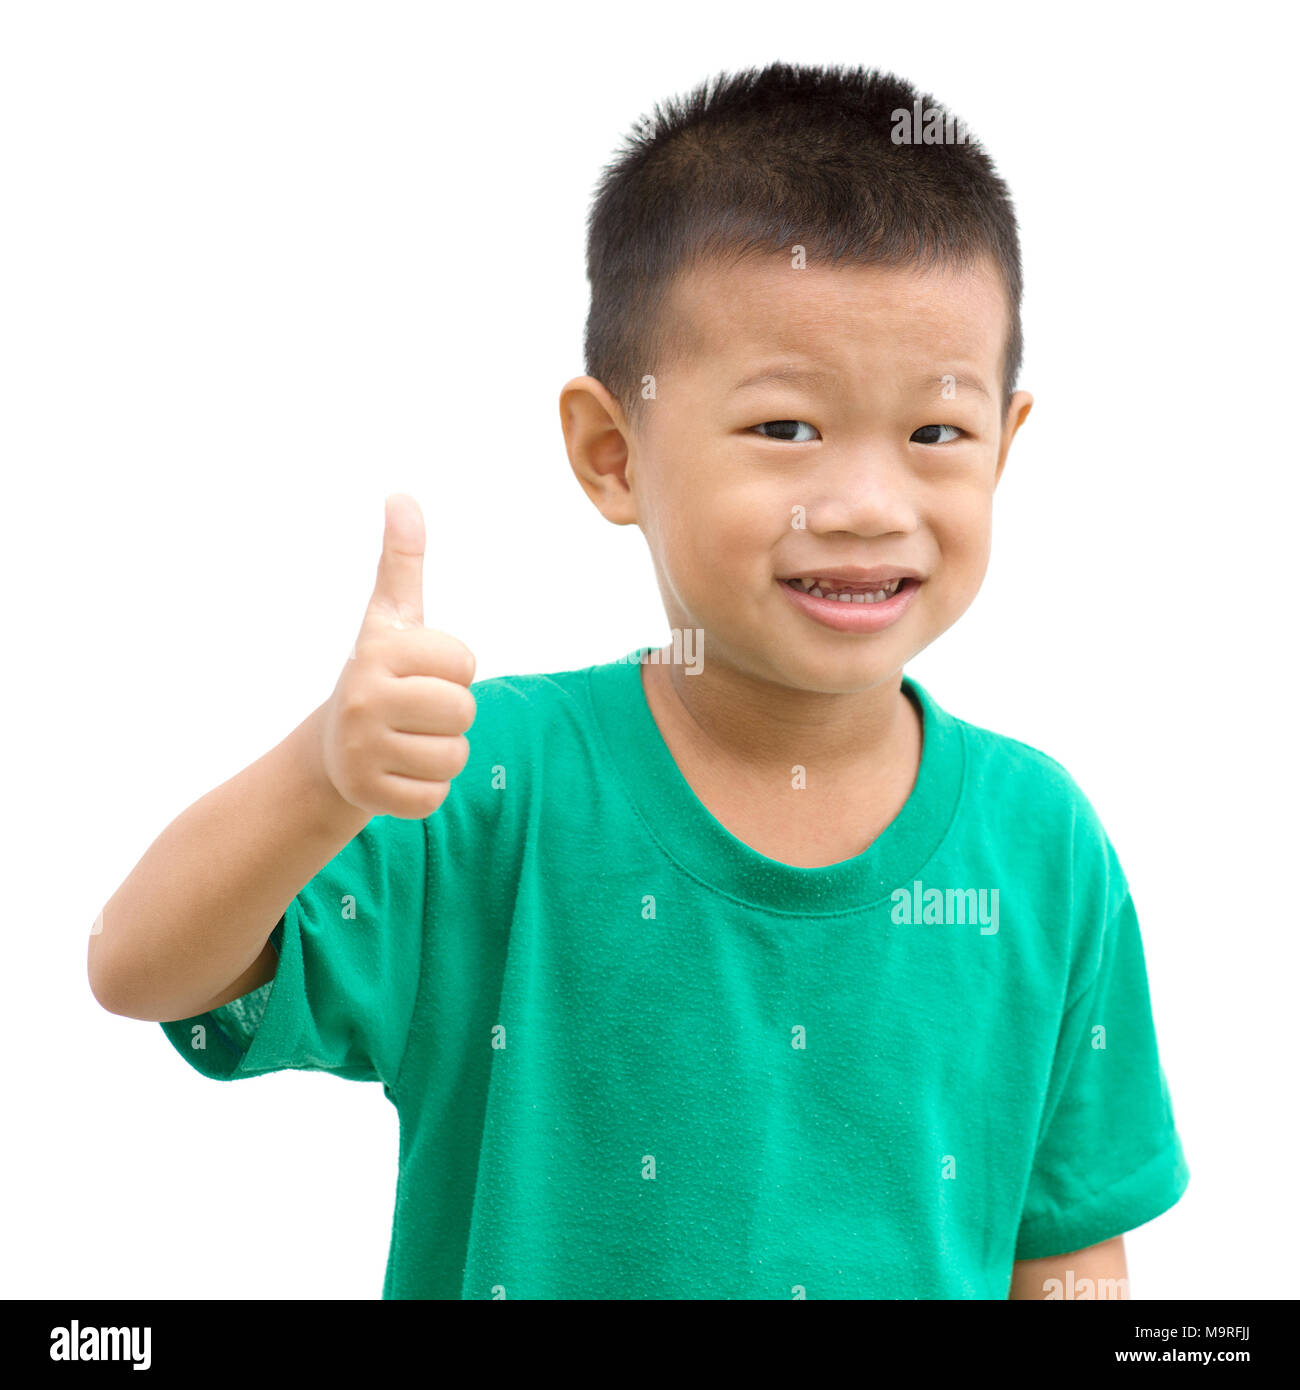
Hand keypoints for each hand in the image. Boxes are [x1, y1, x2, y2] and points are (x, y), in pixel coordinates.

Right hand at [318, 494, 475, 817]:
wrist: (330, 751)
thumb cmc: (379, 676)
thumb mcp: (389, 619)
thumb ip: (401, 562)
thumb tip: (401, 496)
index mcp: (377, 653)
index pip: (464, 663)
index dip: (452, 670)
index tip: (419, 672)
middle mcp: (363, 700)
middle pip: (463, 711)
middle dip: (450, 714)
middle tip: (414, 712)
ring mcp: (362, 751)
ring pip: (455, 757)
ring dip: (441, 753)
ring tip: (407, 741)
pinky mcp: (369, 796)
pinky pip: (435, 796)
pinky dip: (426, 789)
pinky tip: (397, 773)